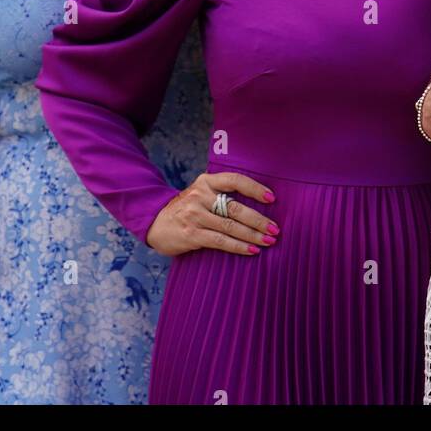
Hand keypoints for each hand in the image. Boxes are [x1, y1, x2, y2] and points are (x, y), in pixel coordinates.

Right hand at [145, 171, 278, 257]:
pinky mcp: (192, 234)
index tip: (272, 198)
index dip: (255, 188)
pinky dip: (238, 246)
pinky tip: (251, 250)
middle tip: (275, 229)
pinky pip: (220, 241)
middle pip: (235, 207)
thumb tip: (257, 204)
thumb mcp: (200, 193)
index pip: (235, 180)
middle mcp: (200, 195)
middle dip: (258, 220)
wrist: (155, 222)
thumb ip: (221, 194)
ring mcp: (195, 215)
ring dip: (252, 235)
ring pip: (230, 226)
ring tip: (268, 241)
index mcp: (206, 181)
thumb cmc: (186, 208)